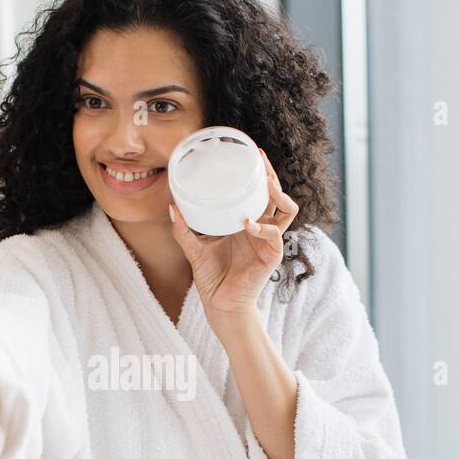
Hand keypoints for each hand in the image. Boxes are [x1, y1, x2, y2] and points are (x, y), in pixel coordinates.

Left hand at [169, 147, 299, 325]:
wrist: (220, 305)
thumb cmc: (212, 278)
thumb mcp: (194, 249)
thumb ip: (183, 230)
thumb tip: (172, 206)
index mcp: (245, 223)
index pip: (257, 193)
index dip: (257, 174)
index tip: (249, 153)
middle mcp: (260, 228)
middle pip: (276, 195)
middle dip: (271, 174)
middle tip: (260, 158)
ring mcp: (268, 241)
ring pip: (286, 210)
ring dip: (279, 194)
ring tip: (265, 183)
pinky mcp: (272, 256)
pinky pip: (274, 235)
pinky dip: (262, 227)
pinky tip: (247, 224)